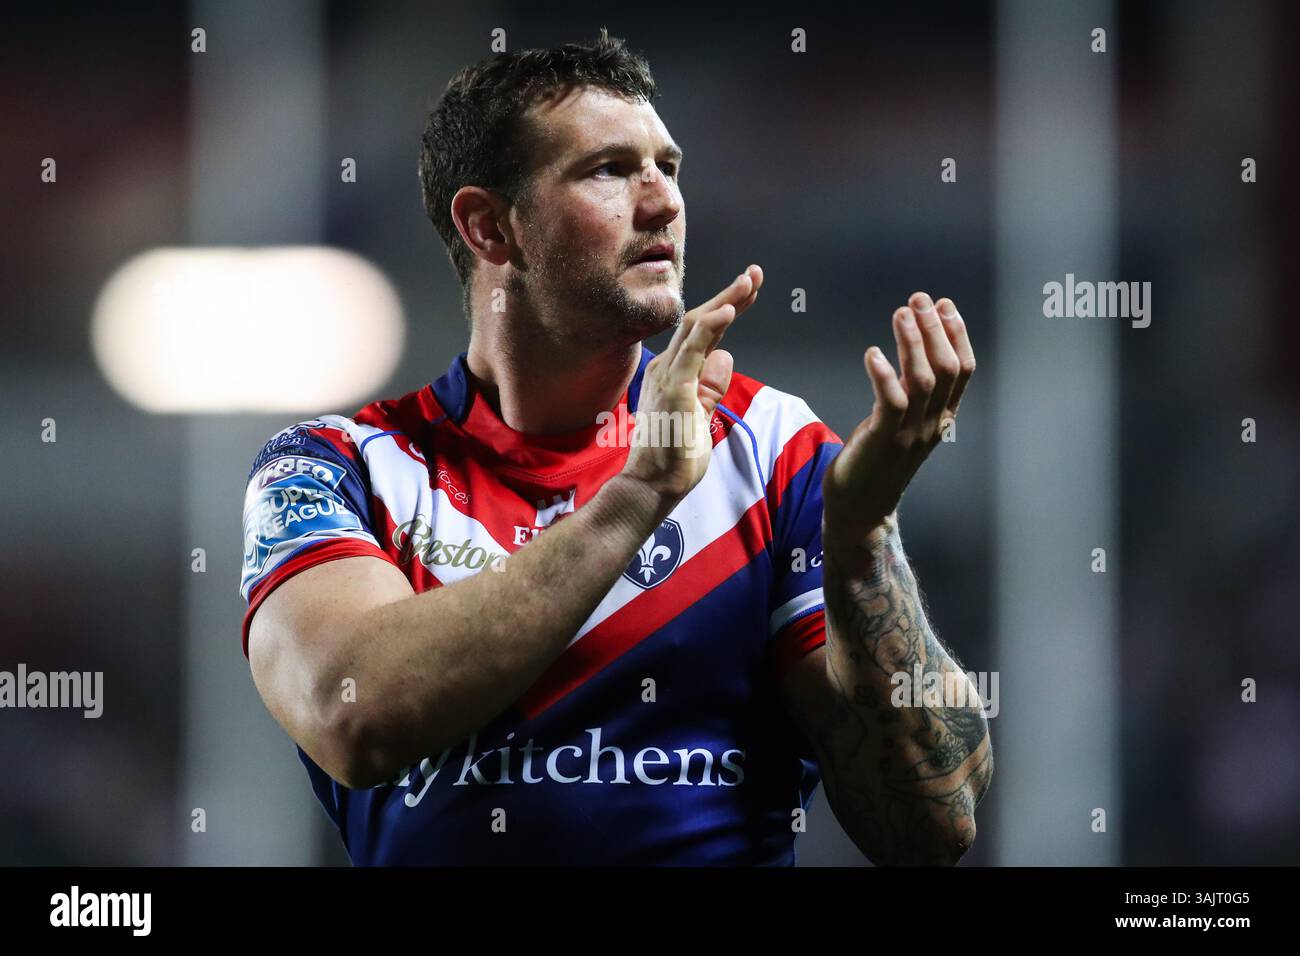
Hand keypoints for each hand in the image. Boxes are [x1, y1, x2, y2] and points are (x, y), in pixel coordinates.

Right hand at [621, 265, 762, 500]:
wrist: (652, 485)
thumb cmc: (673, 456)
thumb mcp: (701, 416)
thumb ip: (712, 388)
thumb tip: (726, 357)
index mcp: (674, 373)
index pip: (704, 333)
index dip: (727, 308)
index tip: (749, 289)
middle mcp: (667, 367)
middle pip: (701, 321)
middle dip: (730, 295)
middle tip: (755, 273)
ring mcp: (668, 375)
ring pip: (697, 327)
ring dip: (725, 302)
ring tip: (748, 282)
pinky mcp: (673, 388)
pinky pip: (692, 351)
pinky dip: (710, 328)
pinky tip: (728, 310)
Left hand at [823, 291, 974, 535]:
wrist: (861, 510)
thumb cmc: (877, 462)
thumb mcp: (902, 423)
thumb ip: (910, 394)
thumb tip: (908, 352)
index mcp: (942, 418)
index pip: (962, 370)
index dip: (956, 334)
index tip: (944, 304)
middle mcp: (932, 424)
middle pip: (946, 369)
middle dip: (935, 329)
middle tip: (919, 299)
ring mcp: (909, 434)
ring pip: (922, 380)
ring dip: (912, 342)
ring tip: (900, 313)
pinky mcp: (883, 441)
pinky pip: (890, 403)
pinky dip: (884, 375)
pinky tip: (872, 353)